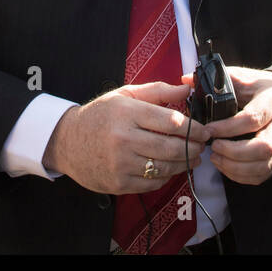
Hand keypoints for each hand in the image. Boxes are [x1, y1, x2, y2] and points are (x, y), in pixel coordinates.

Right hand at [43, 82, 209, 193]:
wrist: (67, 141)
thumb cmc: (100, 115)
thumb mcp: (125, 95)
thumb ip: (158, 91)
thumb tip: (187, 87)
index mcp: (126, 112)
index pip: (170, 121)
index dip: (194, 127)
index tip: (204, 129)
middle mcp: (123, 138)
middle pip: (171, 147)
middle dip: (193, 147)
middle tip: (203, 145)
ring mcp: (120, 163)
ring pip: (164, 167)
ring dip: (185, 164)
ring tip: (193, 158)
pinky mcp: (119, 182)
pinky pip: (152, 183)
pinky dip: (166, 176)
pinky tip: (171, 168)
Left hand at [188, 68, 271, 184]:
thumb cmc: (263, 89)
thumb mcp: (245, 77)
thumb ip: (218, 79)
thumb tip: (186, 80)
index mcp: (271, 102)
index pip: (252, 118)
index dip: (228, 127)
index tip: (208, 129)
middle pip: (262, 147)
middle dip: (233, 152)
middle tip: (213, 147)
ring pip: (263, 165)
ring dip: (236, 167)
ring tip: (215, 158)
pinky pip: (262, 175)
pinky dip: (242, 176)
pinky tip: (225, 166)